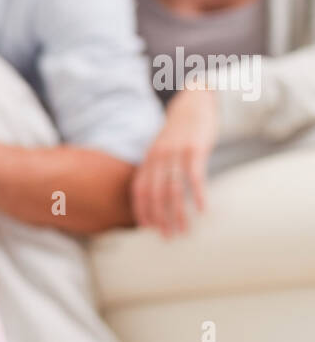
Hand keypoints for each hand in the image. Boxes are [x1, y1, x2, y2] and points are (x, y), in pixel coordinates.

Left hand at [132, 86, 218, 235]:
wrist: (196, 104)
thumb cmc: (180, 134)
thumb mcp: (162, 150)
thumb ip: (157, 171)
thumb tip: (157, 199)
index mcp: (148, 159)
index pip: (138, 190)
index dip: (141, 210)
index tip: (146, 229)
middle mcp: (158, 157)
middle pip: (154, 194)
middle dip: (159, 218)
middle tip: (167, 237)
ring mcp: (176, 153)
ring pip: (173, 189)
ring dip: (178, 213)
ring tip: (184, 230)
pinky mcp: (195, 149)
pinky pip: (195, 177)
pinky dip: (198, 195)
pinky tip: (203, 210)